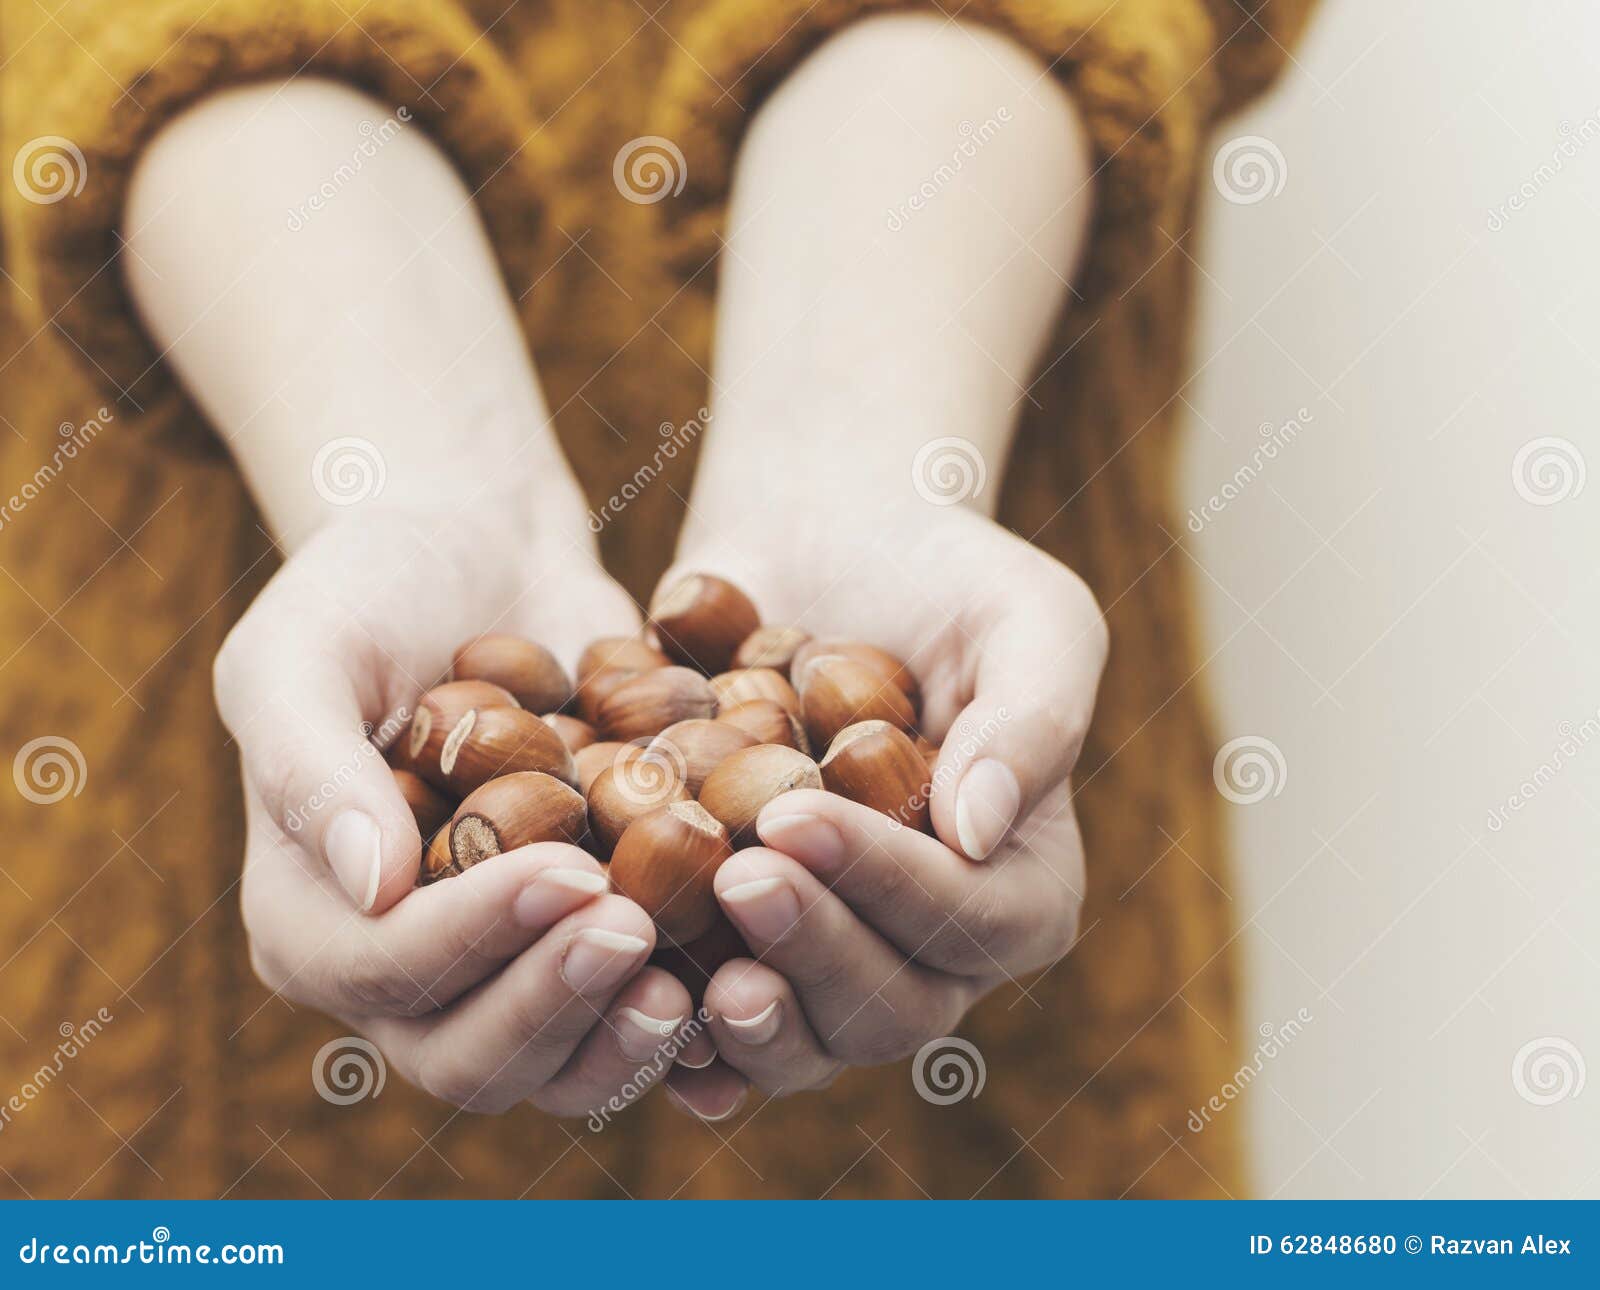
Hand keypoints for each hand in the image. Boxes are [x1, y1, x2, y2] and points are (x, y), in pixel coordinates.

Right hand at [217, 502, 709, 1115]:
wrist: (485, 548)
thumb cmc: (372, 586)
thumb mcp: (304, 649)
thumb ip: (310, 762)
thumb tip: (369, 884)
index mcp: (310, 916)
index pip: (380, 970)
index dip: (470, 940)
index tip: (566, 874)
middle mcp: (404, 967)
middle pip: (468, 1055)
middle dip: (555, 1004)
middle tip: (637, 927)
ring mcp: (506, 961)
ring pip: (558, 1063)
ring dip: (622, 1039)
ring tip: (694, 985)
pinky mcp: (589, 936)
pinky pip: (631, 1012)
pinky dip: (690, 1015)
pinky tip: (748, 976)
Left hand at [659, 502, 1106, 1108]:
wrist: (819, 546)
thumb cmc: (944, 571)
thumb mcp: (1026, 613)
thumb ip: (1034, 717)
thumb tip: (979, 831)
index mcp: (1019, 881)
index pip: (970, 919)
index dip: (887, 884)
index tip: (795, 817)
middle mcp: (932, 944)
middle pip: (893, 1006)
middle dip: (813, 950)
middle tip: (735, 874)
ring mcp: (835, 953)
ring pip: (810, 1040)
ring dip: (753, 1025)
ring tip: (690, 979)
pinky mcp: (747, 948)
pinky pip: (720, 1032)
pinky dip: (681, 1043)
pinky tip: (633, 1009)